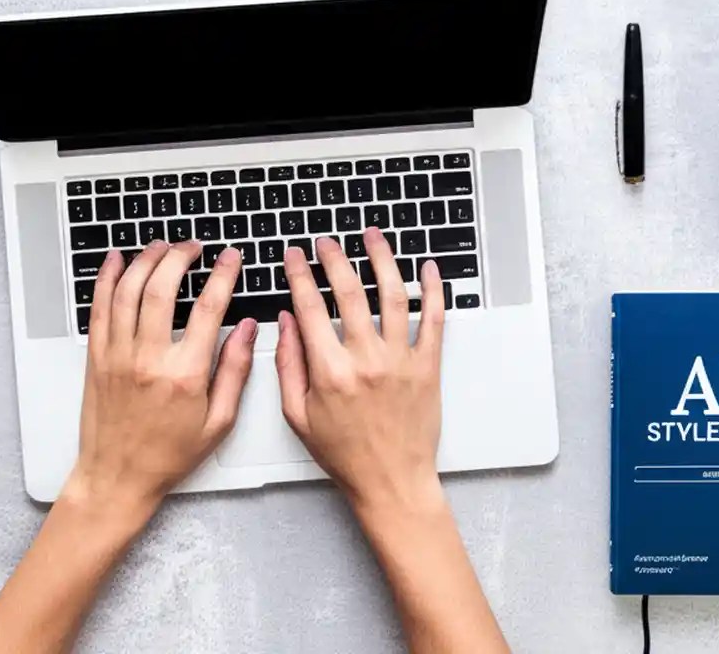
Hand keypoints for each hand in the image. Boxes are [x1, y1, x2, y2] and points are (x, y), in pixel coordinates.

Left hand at [67, 240, 255, 515]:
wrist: (118, 477)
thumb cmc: (168, 455)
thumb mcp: (219, 421)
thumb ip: (235, 371)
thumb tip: (247, 330)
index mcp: (185, 375)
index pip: (209, 309)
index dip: (223, 276)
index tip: (230, 258)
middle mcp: (149, 360)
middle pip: (163, 289)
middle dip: (180, 257)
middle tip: (193, 247)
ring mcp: (118, 357)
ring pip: (128, 292)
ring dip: (146, 261)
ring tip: (162, 247)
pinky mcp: (96, 359)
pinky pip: (99, 309)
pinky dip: (107, 279)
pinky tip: (118, 261)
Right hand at [275, 228, 445, 513]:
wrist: (392, 481)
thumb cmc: (344, 454)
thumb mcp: (298, 416)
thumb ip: (288, 365)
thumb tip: (284, 322)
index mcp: (330, 372)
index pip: (310, 309)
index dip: (300, 275)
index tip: (295, 256)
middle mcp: (366, 361)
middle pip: (350, 293)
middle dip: (335, 259)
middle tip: (327, 242)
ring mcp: (401, 361)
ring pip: (393, 296)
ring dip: (383, 260)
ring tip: (373, 236)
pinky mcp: (428, 368)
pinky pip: (434, 321)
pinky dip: (433, 291)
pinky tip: (428, 269)